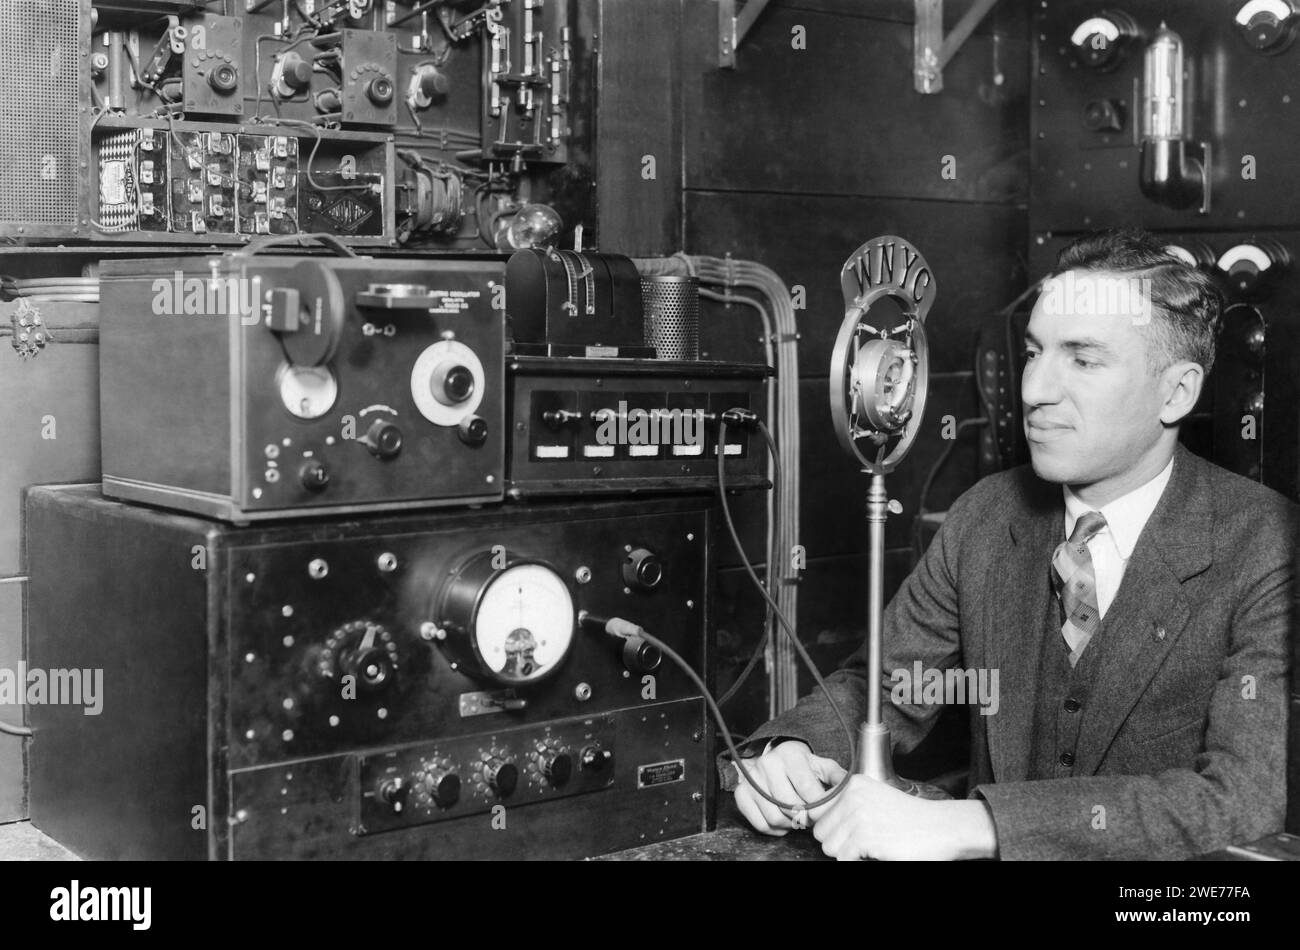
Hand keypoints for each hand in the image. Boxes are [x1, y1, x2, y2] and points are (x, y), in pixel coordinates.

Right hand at [733, 741, 848, 835]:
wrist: (772, 759)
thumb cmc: (800, 766)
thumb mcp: (820, 765)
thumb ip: (836, 776)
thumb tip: (851, 786)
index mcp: (790, 754)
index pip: (807, 789)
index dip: (819, 806)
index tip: (825, 810)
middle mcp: (768, 764)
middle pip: (790, 805)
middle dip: (805, 817)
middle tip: (812, 817)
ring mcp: (752, 779)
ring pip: (775, 817)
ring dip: (790, 824)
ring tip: (798, 818)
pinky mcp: (742, 794)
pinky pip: (761, 824)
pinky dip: (775, 829)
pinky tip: (783, 821)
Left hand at [807, 775, 997, 859]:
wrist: (943, 828)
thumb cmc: (911, 819)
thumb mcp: (875, 800)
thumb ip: (847, 805)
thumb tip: (809, 818)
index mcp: (853, 785)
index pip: (817, 810)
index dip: (828, 827)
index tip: (844, 833)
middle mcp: (852, 796)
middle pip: (821, 831)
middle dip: (838, 842)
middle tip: (864, 842)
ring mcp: (857, 816)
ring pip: (829, 847)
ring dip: (847, 853)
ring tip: (872, 846)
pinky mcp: (864, 838)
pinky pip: (843, 859)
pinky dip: (857, 861)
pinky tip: (878, 852)